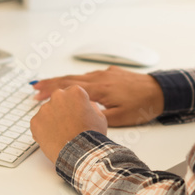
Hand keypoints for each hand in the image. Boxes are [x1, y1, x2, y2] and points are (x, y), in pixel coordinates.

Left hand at [30, 85, 107, 163]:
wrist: (80, 154)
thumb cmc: (91, 136)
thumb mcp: (100, 117)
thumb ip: (91, 106)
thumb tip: (86, 104)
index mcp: (75, 91)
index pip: (72, 93)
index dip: (75, 105)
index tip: (76, 114)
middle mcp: (58, 96)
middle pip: (58, 99)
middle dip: (62, 109)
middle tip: (68, 124)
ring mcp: (44, 108)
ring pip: (47, 111)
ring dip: (52, 119)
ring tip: (62, 133)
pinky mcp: (35, 121)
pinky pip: (39, 123)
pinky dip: (43, 129)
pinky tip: (53, 137)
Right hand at [32, 66, 164, 126]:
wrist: (160, 91)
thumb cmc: (142, 105)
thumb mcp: (120, 118)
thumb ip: (98, 118)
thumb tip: (81, 120)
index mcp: (99, 89)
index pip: (68, 88)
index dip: (50, 90)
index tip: (37, 94)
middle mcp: (100, 78)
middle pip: (69, 79)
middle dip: (50, 83)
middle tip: (35, 88)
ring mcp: (105, 74)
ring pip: (78, 77)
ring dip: (62, 81)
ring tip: (49, 87)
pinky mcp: (112, 74)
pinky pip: (89, 76)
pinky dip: (77, 80)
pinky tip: (74, 85)